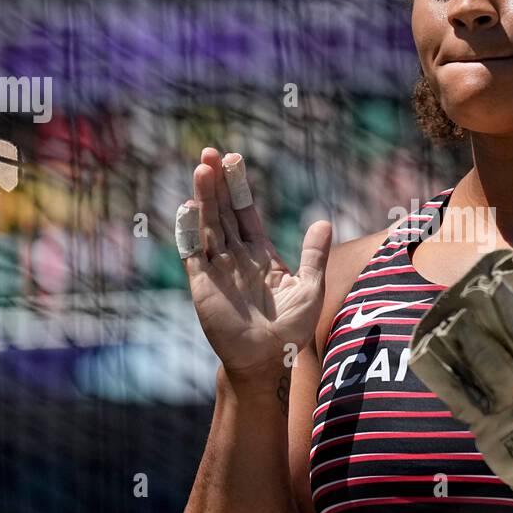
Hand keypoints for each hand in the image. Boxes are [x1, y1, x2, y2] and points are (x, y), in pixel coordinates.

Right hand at [178, 148, 331, 379]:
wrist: (266, 361)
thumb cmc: (290, 330)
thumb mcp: (310, 288)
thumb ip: (314, 255)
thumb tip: (324, 222)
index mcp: (260, 254)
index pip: (246, 213)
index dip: (239, 188)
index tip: (234, 160)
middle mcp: (236, 257)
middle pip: (223, 212)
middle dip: (218, 183)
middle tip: (211, 152)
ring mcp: (217, 268)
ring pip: (208, 225)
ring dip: (204, 198)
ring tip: (201, 169)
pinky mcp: (202, 283)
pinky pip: (193, 251)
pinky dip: (190, 230)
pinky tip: (187, 207)